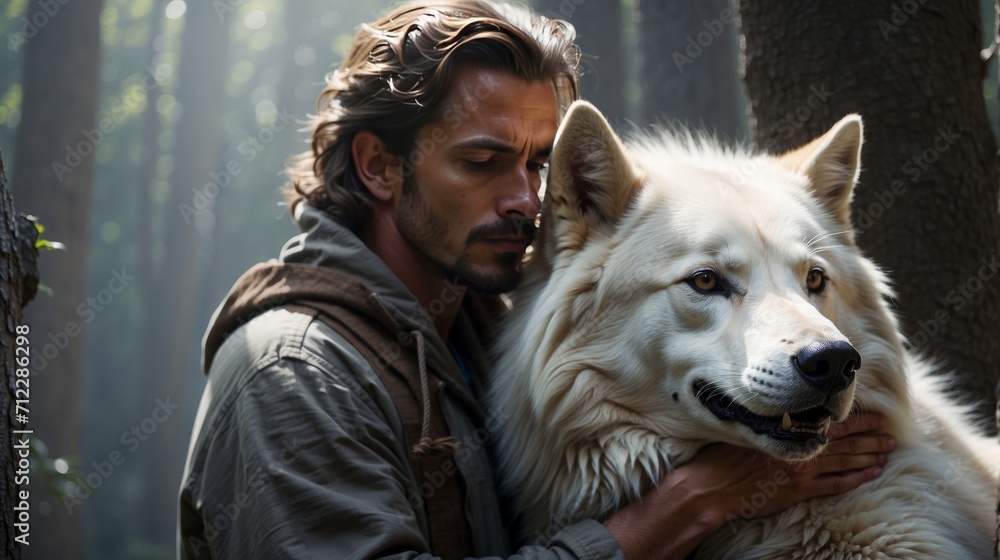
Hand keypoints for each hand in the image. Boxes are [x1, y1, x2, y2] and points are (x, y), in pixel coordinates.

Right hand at [690, 412, 893, 525]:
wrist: (713, 486)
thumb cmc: (724, 454)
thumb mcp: (748, 426)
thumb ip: (772, 417)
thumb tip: (790, 405)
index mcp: (789, 429)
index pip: (832, 421)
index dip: (858, 420)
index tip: (877, 416)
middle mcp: (800, 448)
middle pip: (846, 441)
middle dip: (871, 438)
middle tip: (891, 435)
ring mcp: (803, 470)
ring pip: (846, 461)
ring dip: (870, 456)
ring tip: (888, 452)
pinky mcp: (800, 490)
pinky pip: (837, 484)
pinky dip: (857, 478)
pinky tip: (872, 474)